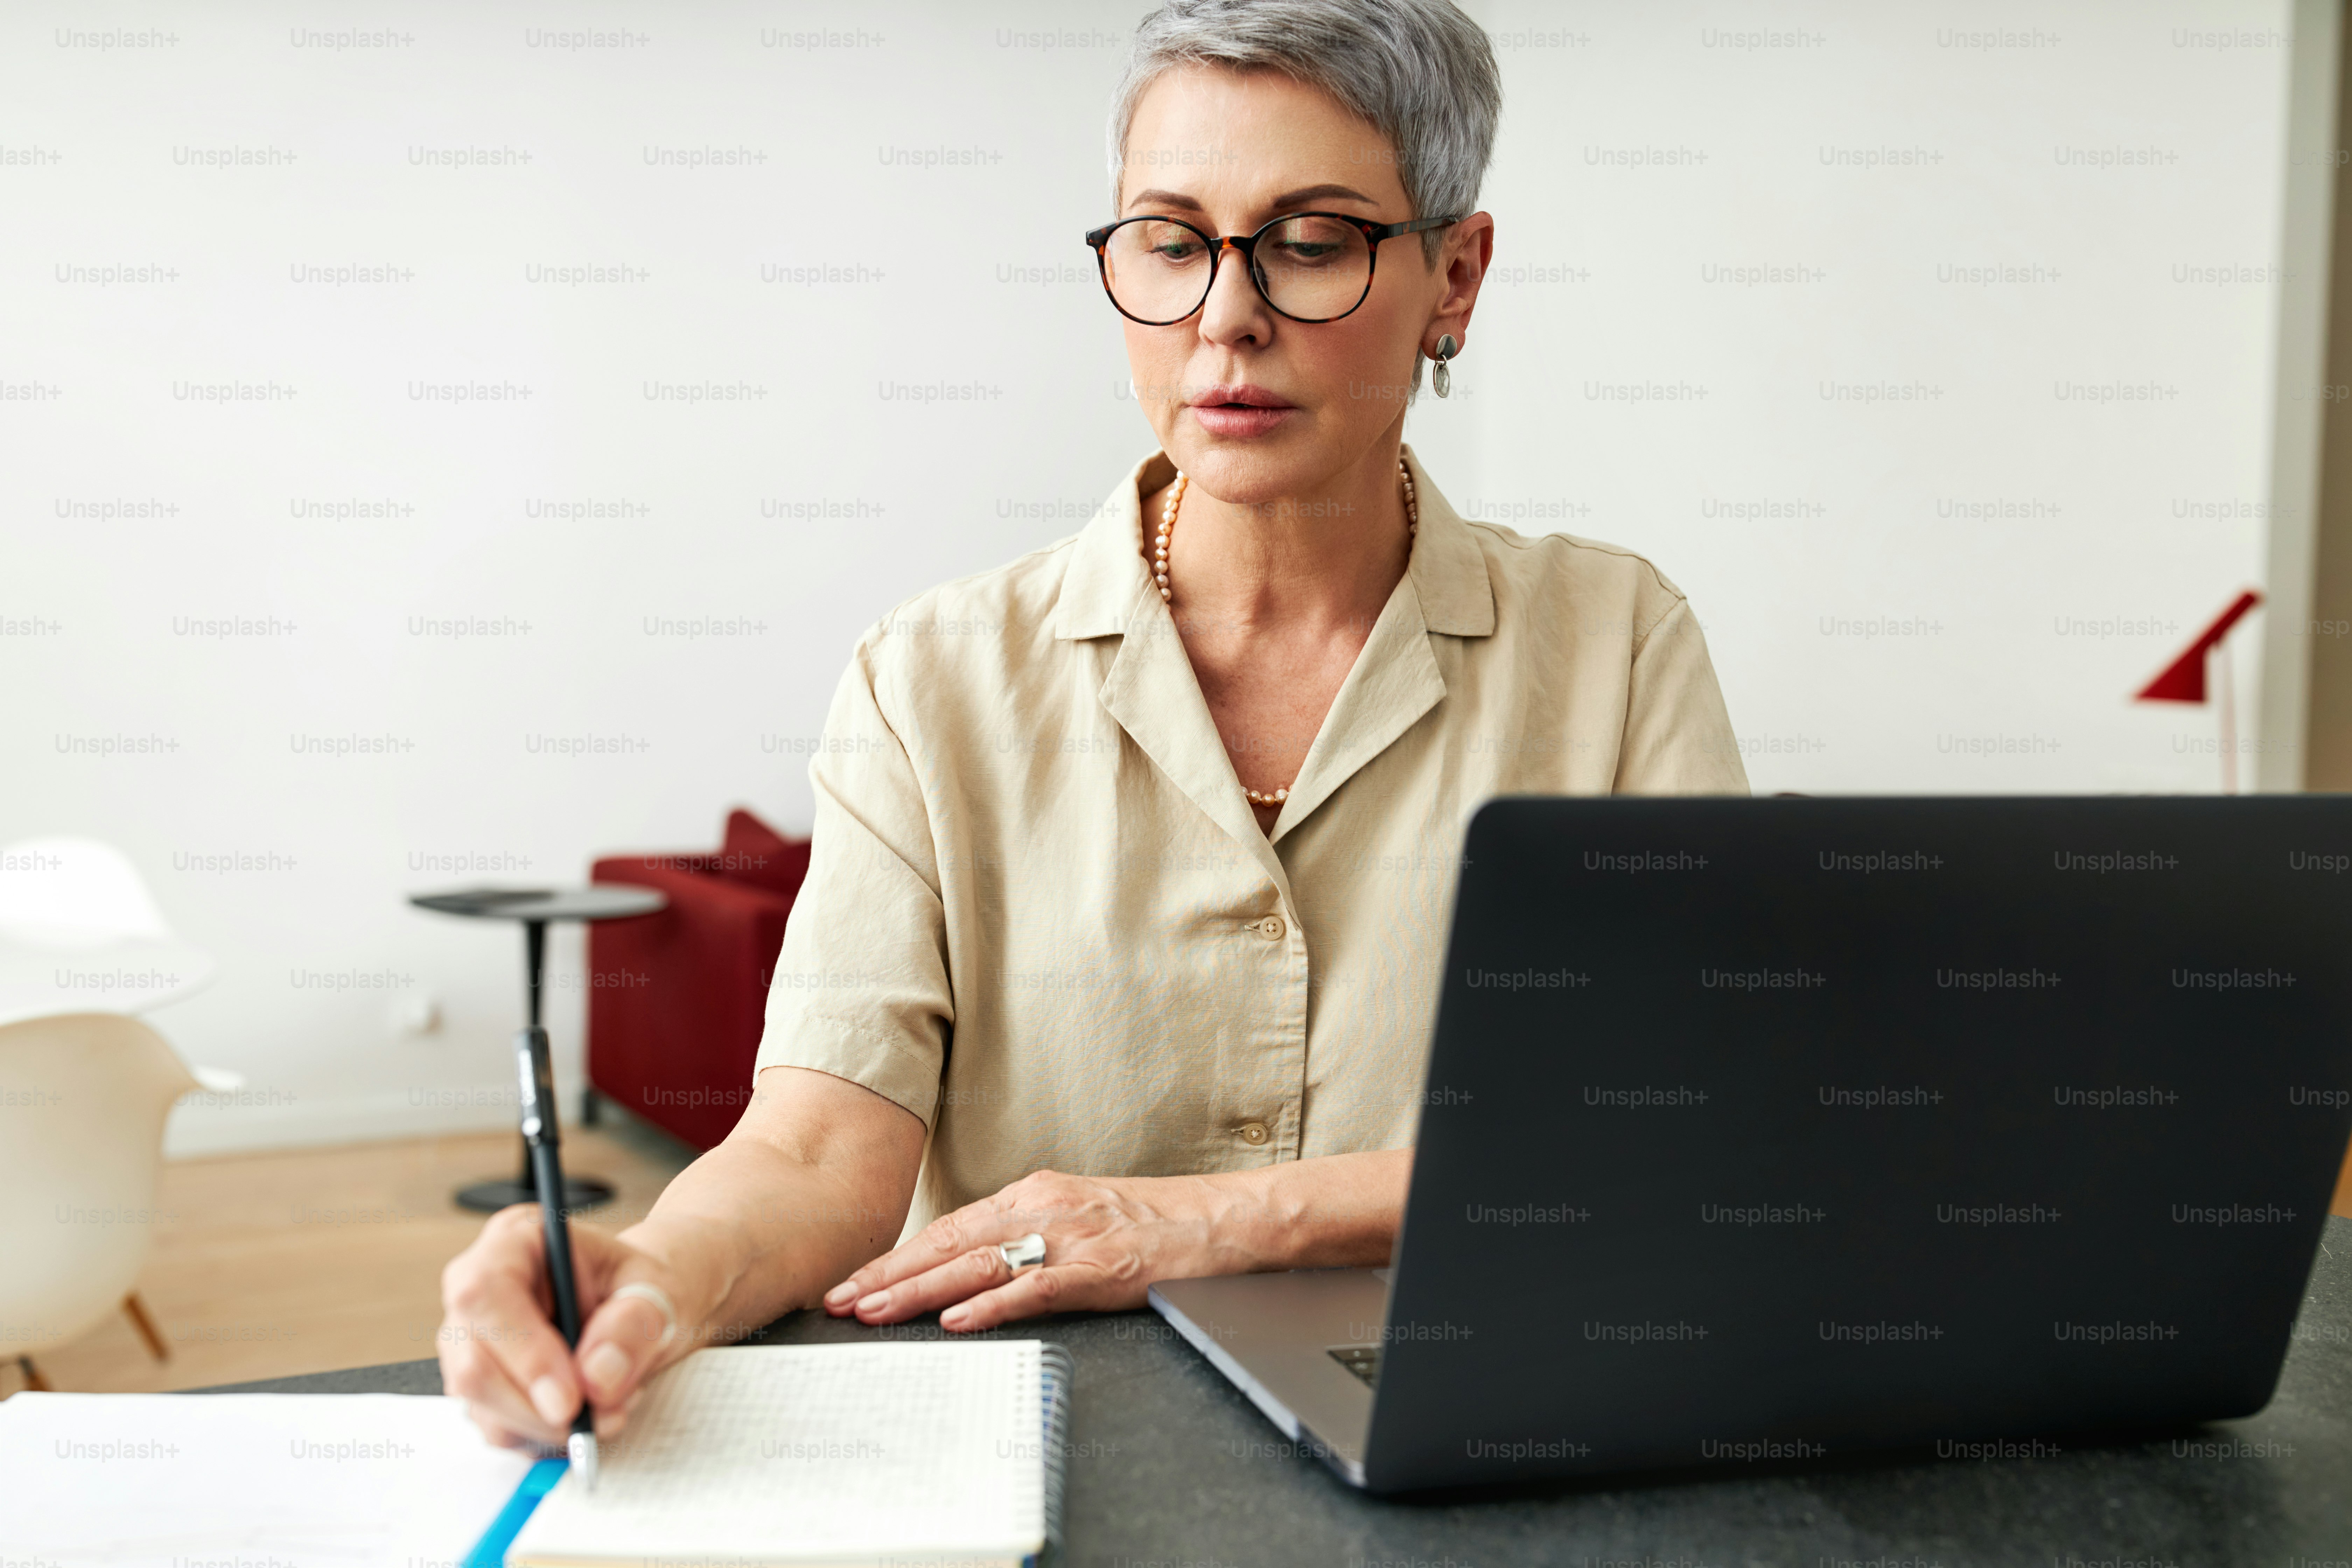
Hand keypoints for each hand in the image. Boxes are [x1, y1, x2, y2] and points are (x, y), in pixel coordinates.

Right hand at [437, 1205, 693, 1448]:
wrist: (644, 1307)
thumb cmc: (645, 1287)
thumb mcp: (660, 1291)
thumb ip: (633, 1326)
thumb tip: (596, 1378)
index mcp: (516, 1240)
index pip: (485, 1292)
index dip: (523, 1352)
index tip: (569, 1400)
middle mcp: (478, 1288)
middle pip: (472, 1362)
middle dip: (537, 1406)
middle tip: (602, 1417)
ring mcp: (471, 1340)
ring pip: (481, 1404)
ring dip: (548, 1425)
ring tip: (611, 1406)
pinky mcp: (480, 1385)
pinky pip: (497, 1427)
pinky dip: (545, 1435)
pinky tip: (588, 1413)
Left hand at [821, 1169, 1244, 1332]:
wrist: (1226, 1219)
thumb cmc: (1154, 1223)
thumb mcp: (1079, 1216)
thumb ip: (1027, 1236)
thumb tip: (971, 1272)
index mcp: (1035, 1194)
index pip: (950, 1228)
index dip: (896, 1256)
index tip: (852, 1281)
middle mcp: (1045, 1207)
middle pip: (951, 1243)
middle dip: (888, 1274)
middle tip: (838, 1300)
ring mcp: (1073, 1236)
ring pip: (980, 1264)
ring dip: (919, 1290)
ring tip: (873, 1311)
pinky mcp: (1104, 1268)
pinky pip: (1038, 1287)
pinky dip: (994, 1304)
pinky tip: (957, 1320)